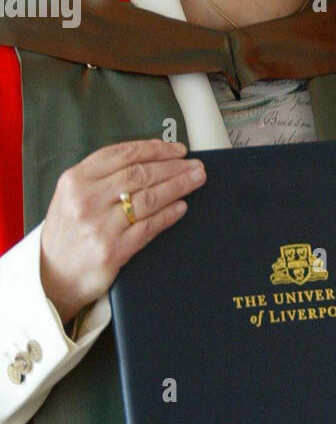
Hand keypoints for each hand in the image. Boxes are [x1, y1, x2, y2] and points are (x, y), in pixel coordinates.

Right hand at [39, 140, 206, 325]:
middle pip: (140, 174)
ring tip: (196, 180)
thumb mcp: (72, 195)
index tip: (177, 150)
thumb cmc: (68, 231)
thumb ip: (102, 176)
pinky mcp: (113, 250)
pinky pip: (149, 227)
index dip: (155, 149)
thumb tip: (150, 160)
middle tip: (195, 165)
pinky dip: (169, 214)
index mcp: (76, 180)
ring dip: (178, 186)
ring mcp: (100, 226)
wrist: (51, 274)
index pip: (123, 155)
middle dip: (174, 167)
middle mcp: (86, 200)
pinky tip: (182, 207)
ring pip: (149, 198)